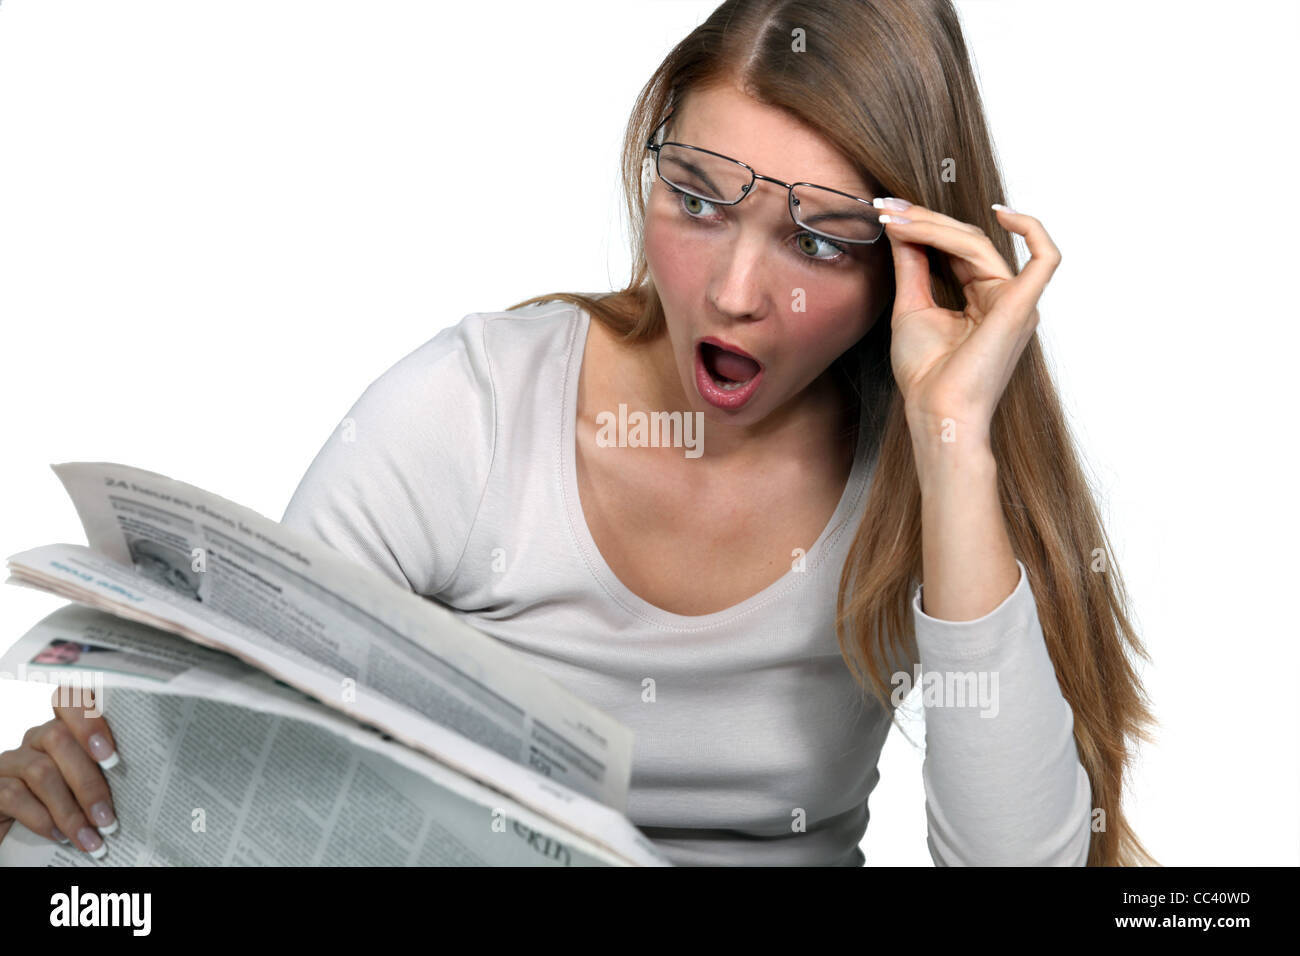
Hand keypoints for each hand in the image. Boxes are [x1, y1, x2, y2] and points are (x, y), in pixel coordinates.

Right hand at [0, 687, 119, 856]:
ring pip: (41, 771)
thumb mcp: (88, 785)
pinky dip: (43, 819)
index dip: (90, 720)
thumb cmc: (68, 804)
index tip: (113, 757)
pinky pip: (15, 795)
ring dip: (70, 810)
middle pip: (59, 738)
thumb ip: (105, 774)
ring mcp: (11, 761)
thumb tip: (145, 785)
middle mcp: (36, 739)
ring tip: (91, 837)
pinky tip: (61, 836)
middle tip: (108, 818)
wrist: (19, 837)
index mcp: (64, 729)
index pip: (71, 699)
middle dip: (88, 782)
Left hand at [876, 198, 1060, 446]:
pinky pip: (1045, 259)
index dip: (924, 226)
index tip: (888, 213)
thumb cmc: (926, 373)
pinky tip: (1002, 213)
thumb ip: (913, 266)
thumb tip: (903, 228)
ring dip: (936, 227)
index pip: (956, 248)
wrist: (935, 409)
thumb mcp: (912, 307)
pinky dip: (1032, 231)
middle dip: (925, 221)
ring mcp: (1015, 301)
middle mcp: (1003, 296)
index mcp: (981, 299)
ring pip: (980, 244)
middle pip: (967, 240)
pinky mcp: (1022, 307)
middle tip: (888, 210)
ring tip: (898, 220)